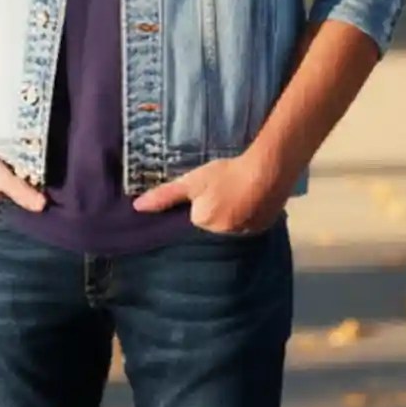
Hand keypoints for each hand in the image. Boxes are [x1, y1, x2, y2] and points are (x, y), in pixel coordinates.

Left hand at [132, 155, 288, 234]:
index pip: (194, 218)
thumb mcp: (192, 181)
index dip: (199, 205)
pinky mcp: (262, 229)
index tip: (206, 193)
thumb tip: (137, 207)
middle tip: (223, 191)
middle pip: (212, 224)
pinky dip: (248, 216)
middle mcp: (221, 235)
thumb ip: (166, 195)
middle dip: (215, 211)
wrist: (269, 172)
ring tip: (238, 195)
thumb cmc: (226, 175)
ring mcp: (244, 234)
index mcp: (202, 223)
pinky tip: (252, 201)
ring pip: (231, 225)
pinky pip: (249, 225)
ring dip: (232, 214)